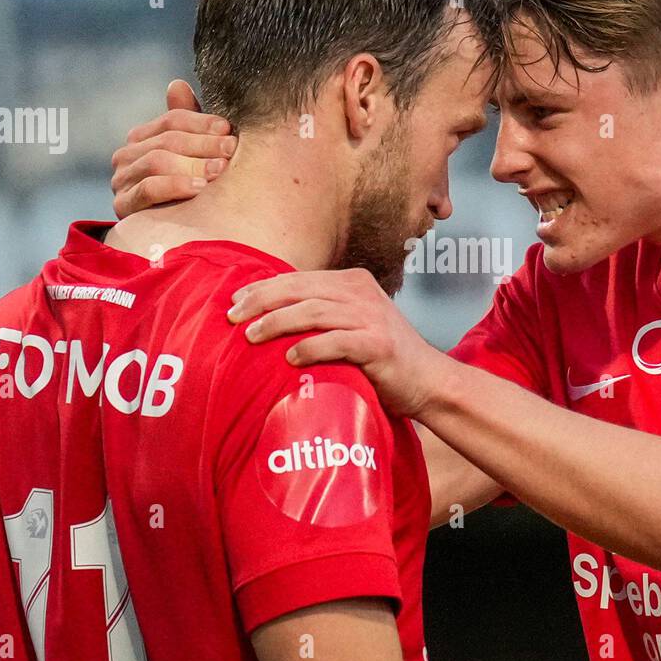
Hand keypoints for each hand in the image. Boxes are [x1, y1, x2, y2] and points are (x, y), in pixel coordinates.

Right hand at [111, 80, 238, 217]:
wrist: (179, 238)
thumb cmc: (194, 190)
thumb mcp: (197, 155)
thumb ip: (191, 122)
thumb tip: (176, 83)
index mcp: (142, 138)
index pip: (172, 120)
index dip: (202, 122)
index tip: (229, 128)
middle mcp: (126, 156)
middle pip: (167, 140)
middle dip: (204, 144)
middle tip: (232, 149)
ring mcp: (122, 181)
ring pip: (157, 161)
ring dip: (193, 164)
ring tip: (221, 170)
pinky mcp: (123, 207)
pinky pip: (147, 189)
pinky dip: (176, 185)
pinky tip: (199, 188)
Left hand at [228, 269, 450, 417]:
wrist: (427, 381)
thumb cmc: (381, 358)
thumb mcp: (351, 324)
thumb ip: (320, 315)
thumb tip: (268, 318)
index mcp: (353, 282)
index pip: (299, 279)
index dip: (264, 288)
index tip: (235, 301)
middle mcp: (362, 293)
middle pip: (301, 290)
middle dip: (262, 302)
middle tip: (233, 318)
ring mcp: (372, 317)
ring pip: (314, 312)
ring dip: (277, 323)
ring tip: (251, 336)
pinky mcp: (379, 345)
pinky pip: (337, 342)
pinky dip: (310, 348)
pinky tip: (289, 358)